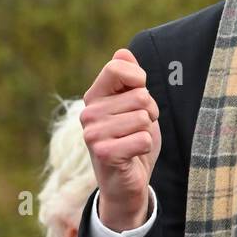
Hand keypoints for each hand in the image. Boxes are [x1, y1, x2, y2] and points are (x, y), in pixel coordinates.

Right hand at [81, 49, 160, 230]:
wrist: (126, 183)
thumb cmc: (132, 140)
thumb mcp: (134, 106)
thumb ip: (130, 79)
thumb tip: (124, 52)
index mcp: (94, 96)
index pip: (118, 68)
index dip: (139, 80)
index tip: (139, 97)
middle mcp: (88, 112)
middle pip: (140, 96)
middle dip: (149, 113)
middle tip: (137, 129)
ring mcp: (93, 133)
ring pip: (143, 118)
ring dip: (147, 132)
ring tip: (133, 142)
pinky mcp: (104, 153)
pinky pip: (143, 139)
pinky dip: (145, 147)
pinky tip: (133, 156)